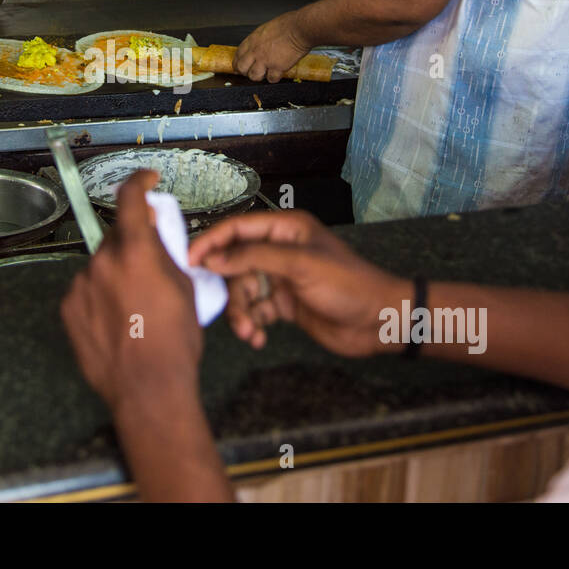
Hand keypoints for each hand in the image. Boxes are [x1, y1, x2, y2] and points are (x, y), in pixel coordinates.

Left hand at [60, 170, 202, 410]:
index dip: (138, 180)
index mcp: (136, 252)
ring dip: (116, 274)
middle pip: (117, 237)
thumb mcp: (185, 288)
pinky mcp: (69, 308)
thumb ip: (165, 253)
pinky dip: (100, 296)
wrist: (148, 388)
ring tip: (134, 309)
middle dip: (133, 245)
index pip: (130, 197)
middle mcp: (103, 261)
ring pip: (101, 266)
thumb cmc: (175, 341)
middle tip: (150, 271)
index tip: (146, 179)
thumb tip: (153, 234)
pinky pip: (87, 290)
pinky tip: (117, 321)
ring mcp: (81, 285)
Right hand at [188, 210, 406, 356]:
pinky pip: (255, 311)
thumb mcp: (299, 265)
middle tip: (233, 315)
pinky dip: (253, 324)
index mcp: (284, 229)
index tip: (190, 262)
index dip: (211, 243)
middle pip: (235, 265)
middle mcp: (280, 250)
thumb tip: (212, 258)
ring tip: (249, 332)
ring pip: (243, 291)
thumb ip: (253, 258)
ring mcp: (281, 278)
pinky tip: (258, 339)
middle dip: (231, 292)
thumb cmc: (347, 285)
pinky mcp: (284, 304)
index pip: (237, 229)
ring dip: (241, 313)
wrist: (378, 322)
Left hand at [235, 11, 311, 82]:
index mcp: (253, 40)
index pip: (238, 54)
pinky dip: (274, 78)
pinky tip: (278, 73)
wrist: (300, 29)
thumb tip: (259, 44)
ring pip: (254, 76)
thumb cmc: (288, 24)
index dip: (237, 62)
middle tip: (250, 72)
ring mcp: (265, 60)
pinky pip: (271, 79)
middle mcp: (256, 51)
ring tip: (265, 72)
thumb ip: (260, 39)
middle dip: (244, 71)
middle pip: (241, 67)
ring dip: (259, 76)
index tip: (239, 66)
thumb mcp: (266, 28)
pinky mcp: (277, 67)